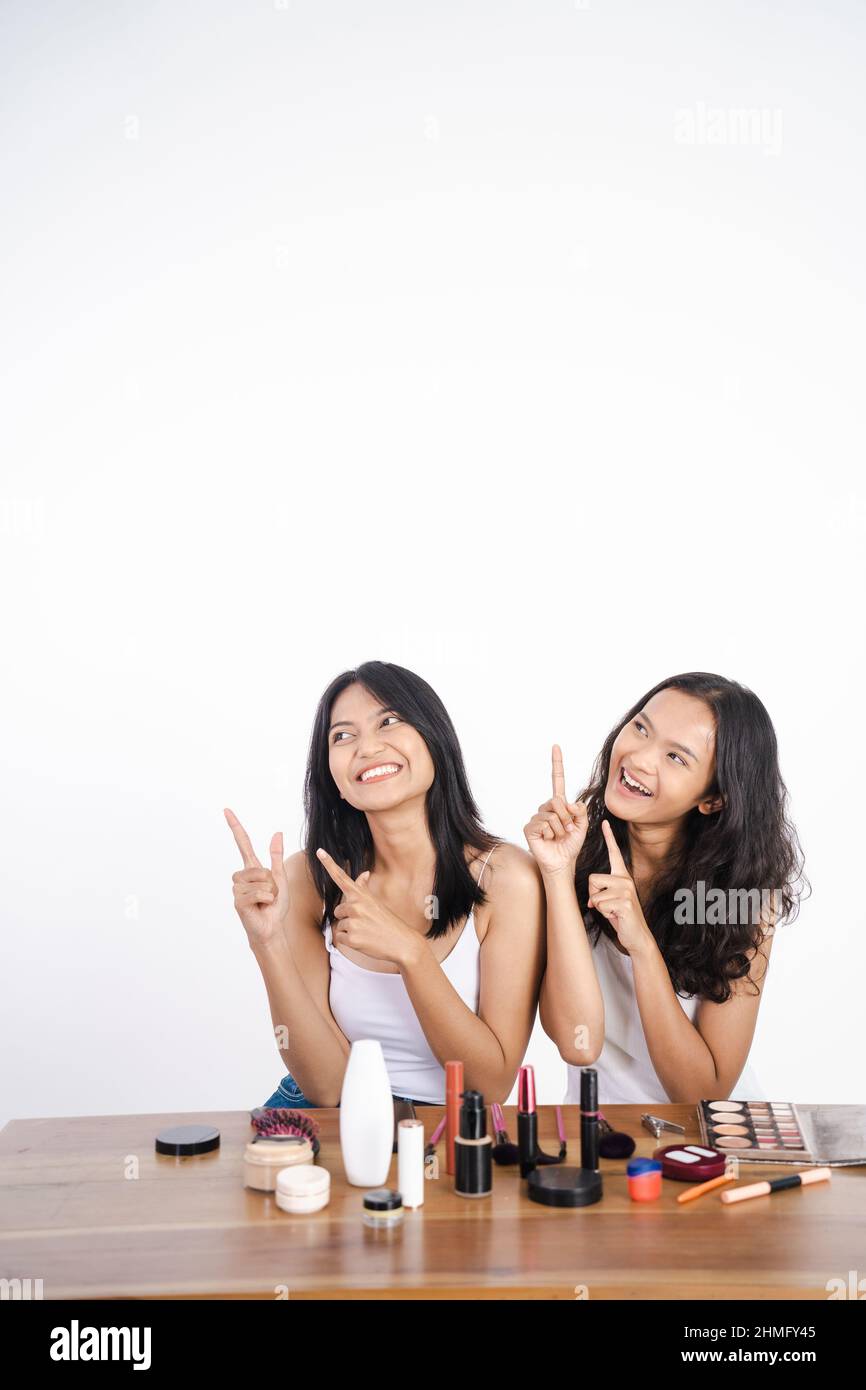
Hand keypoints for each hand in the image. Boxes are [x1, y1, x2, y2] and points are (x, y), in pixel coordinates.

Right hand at [225, 807, 288, 948]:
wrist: (272, 928)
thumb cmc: (275, 906)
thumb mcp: (281, 878)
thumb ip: (277, 857)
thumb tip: (277, 833)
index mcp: (252, 869)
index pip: (243, 844)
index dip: (236, 827)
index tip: (227, 810)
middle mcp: (242, 877)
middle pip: (259, 868)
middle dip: (272, 882)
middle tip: (270, 895)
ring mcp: (238, 889)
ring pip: (261, 881)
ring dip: (271, 892)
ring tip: (266, 902)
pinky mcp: (238, 901)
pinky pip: (259, 893)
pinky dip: (267, 900)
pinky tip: (263, 907)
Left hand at [316, 848, 421, 969]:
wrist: (401, 943)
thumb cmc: (388, 922)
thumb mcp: (376, 902)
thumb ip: (364, 888)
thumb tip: (364, 873)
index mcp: (362, 896)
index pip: (342, 877)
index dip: (329, 864)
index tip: (319, 852)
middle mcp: (356, 906)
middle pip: (338, 910)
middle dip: (347, 917)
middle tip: (365, 923)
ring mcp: (354, 922)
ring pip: (340, 925)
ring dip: (350, 930)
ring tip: (366, 932)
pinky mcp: (352, 938)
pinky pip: (340, 938)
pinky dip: (349, 941)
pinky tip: (363, 941)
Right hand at [523, 744, 588, 875]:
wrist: (563, 862)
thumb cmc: (571, 844)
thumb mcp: (583, 825)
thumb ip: (580, 811)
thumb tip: (570, 803)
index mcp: (559, 804)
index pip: (557, 780)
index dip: (557, 764)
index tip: (556, 746)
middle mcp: (546, 808)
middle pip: (557, 801)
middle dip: (567, 818)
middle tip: (568, 831)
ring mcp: (536, 818)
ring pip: (552, 815)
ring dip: (561, 829)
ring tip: (559, 837)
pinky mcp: (530, 828)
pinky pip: (544, 824)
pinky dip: (551, 834)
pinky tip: (549, 840)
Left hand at [587, 820, 651, 953]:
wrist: (637, 936)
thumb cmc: (621, 917)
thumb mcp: (610, 901)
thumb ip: (600, 893)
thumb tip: (591, 900)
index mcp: (622, 876)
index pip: (614, 853)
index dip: (609, 837)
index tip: (604, 822)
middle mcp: (625, 879)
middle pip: (592, 879)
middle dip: (593, 895)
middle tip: (608, 906)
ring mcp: (626, 890)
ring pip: (594, 893)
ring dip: (598, 906)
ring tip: (613, 911)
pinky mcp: (624, 902)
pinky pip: (599, 903)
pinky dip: (603, 913)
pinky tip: (616, 916)